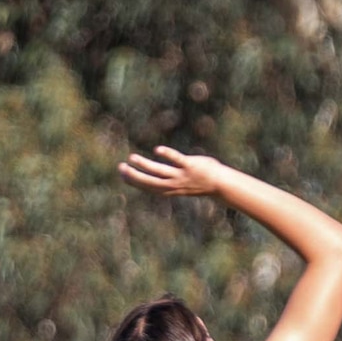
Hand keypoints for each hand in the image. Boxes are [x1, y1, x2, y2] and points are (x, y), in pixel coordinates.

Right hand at [117, 147, 236, 203]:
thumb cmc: (201, 182)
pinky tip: (157, 150)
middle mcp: (174, 185)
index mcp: (170, 190)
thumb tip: (159, 171)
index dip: (134, 181)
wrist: (220, 184)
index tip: (122, 174)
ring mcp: (182, 176)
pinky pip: (177, 160)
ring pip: (160, 172)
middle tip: (120, 168)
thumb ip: (169, 179)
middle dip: (134, 176)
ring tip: (132, 157)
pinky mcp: (190, 166)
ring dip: (145, 166)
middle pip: (150, 182)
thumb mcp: (182, 183)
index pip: (148, 187)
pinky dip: (168, 155)